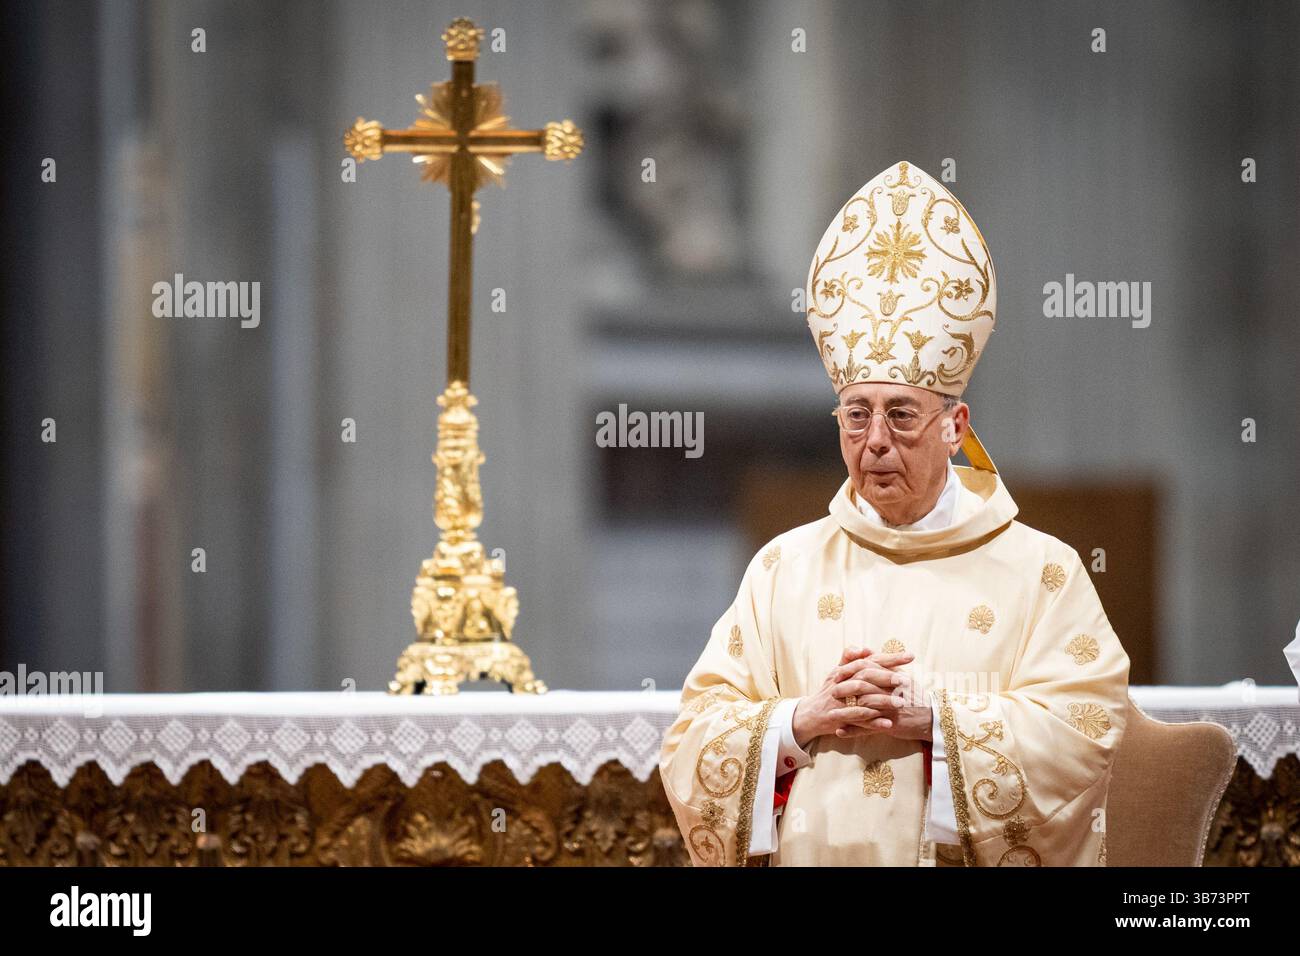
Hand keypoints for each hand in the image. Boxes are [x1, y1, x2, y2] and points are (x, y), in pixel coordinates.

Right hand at [791, 646, 914, 747]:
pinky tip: (889, 724)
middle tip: (906, 681)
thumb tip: (865, 648)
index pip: (871, 660)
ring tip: (902, 704)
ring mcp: (842, 701)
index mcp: (847, 670)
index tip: (910, 656)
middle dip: (888, 678)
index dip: (890, 658)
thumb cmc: (828, 691)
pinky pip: (859, 721)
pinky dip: (874, 723)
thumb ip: (849, 658)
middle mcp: (844, 683)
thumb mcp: (837, 672)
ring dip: (883, 701)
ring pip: (864, 699)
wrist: (811, 714)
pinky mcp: (841, 719)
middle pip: (867, 676)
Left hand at [830, 662, 932, 740]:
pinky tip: (840, 731)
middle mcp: (891, 690)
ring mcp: (890, 708)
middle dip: (844, 688)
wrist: (934, 717)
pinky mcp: (891, 725)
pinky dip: (853, 730)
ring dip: (844, 712)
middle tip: (832, 691)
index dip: (849, 669)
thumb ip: (884, 664)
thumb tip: (866, 651)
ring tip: (831, 714)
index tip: (837, 672)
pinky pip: (868, 728)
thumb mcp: (902, 676)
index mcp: (892, 676)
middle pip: (862, 685)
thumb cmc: (916, 696)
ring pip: (863, 708)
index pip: (866, 667)